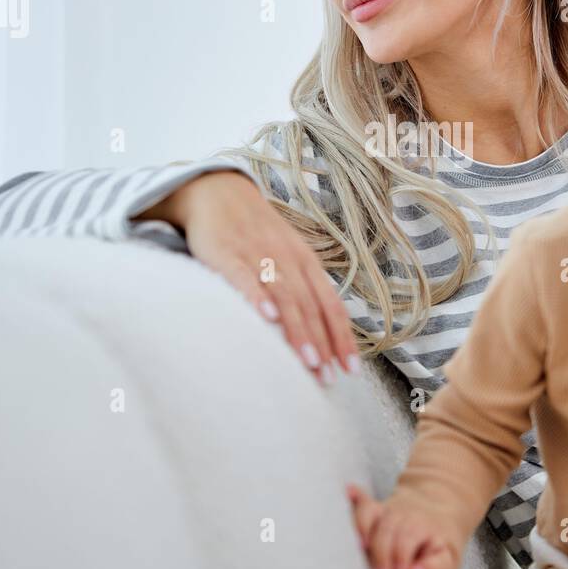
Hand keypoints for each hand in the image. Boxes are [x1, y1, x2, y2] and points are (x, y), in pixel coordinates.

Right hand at [161, 171, 357, 383]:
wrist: (217, 191)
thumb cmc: (255, 233)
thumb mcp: (287, 255)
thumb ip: (303, 288)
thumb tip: (322, 332)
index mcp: (305, 261)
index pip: (330, 303)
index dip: (342, 336)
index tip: (350, 369)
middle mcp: (287, 258)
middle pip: (310, 306)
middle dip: (322, 343)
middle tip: (327, 377)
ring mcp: (258, 254)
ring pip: (284, 296)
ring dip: (298, 330)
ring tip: (307, 361)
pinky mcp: (226, 253)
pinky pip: (244, 277)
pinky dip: (258, 297)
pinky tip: (267, 317)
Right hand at [346, 483, 459, 568]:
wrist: (438, 512)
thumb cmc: (439, 543)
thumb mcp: (446, 558)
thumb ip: (434, 567)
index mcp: (422, 527)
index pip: (407, 538)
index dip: (402, 555)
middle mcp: (402, 515)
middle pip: (387, 528)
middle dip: (382, 552)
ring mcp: (386, 511)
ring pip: (371, 515)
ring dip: (363, 529)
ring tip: (362, 547)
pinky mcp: (374, 509)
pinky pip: (362, 501)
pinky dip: (354, 496)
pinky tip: (349, 491)